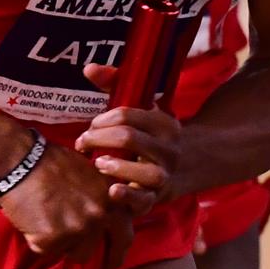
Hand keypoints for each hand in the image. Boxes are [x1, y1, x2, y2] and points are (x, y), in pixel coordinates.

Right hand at [0, 134, 133, 264]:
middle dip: (99, 262)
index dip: (118, 251)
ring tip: (46, 221)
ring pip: (72, 253)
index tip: (112, 260)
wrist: (20, 159)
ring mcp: (77, 228)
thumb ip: (102, 198)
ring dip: (60, 244)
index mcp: (113, 200)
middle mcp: (100, 216)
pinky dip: (37, 240)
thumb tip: (104, 223)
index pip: (125, 235)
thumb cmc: (50, 162)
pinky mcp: (52, 238)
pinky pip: (45, 250)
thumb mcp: (91, 174)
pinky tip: (31, 219)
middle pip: (100, 252)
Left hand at [77, 62, 183, 216]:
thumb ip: (114, 84)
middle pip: (130, 138)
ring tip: (98, 163)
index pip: (128, 115)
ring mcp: (165, 174)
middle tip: (82, 143)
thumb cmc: (150, 134)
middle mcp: (168, 149)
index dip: (102, 120)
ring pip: (145, 171)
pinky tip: (112, 191)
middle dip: (99, 139)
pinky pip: (145, 200)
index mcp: (165, 123)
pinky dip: (128, 196)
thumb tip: (88, 68)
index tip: (92, 125)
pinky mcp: (157, 197)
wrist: (188, 165)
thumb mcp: (141, 108)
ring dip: (117, 166)